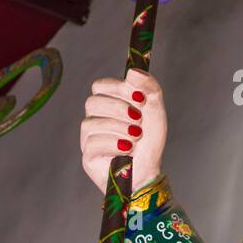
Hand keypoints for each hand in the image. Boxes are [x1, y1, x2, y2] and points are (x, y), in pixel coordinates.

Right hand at [80, 69, 165, 194]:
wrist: (149, 171)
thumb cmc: (149, 141)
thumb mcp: (155, 111)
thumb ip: (149, 87)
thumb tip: (132, 71)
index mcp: (108, 104)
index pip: (99, 86)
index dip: (117, 88)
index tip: (139, 98)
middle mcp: (95, 119)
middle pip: (92, 102)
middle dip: (119, 109)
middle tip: (139, 121)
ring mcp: (89, 138)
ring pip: (90, 123)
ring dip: (119, 129)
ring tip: (136, 137)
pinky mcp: (88, 156)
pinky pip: (93, 143)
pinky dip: (114, 144)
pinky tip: (127, 150)